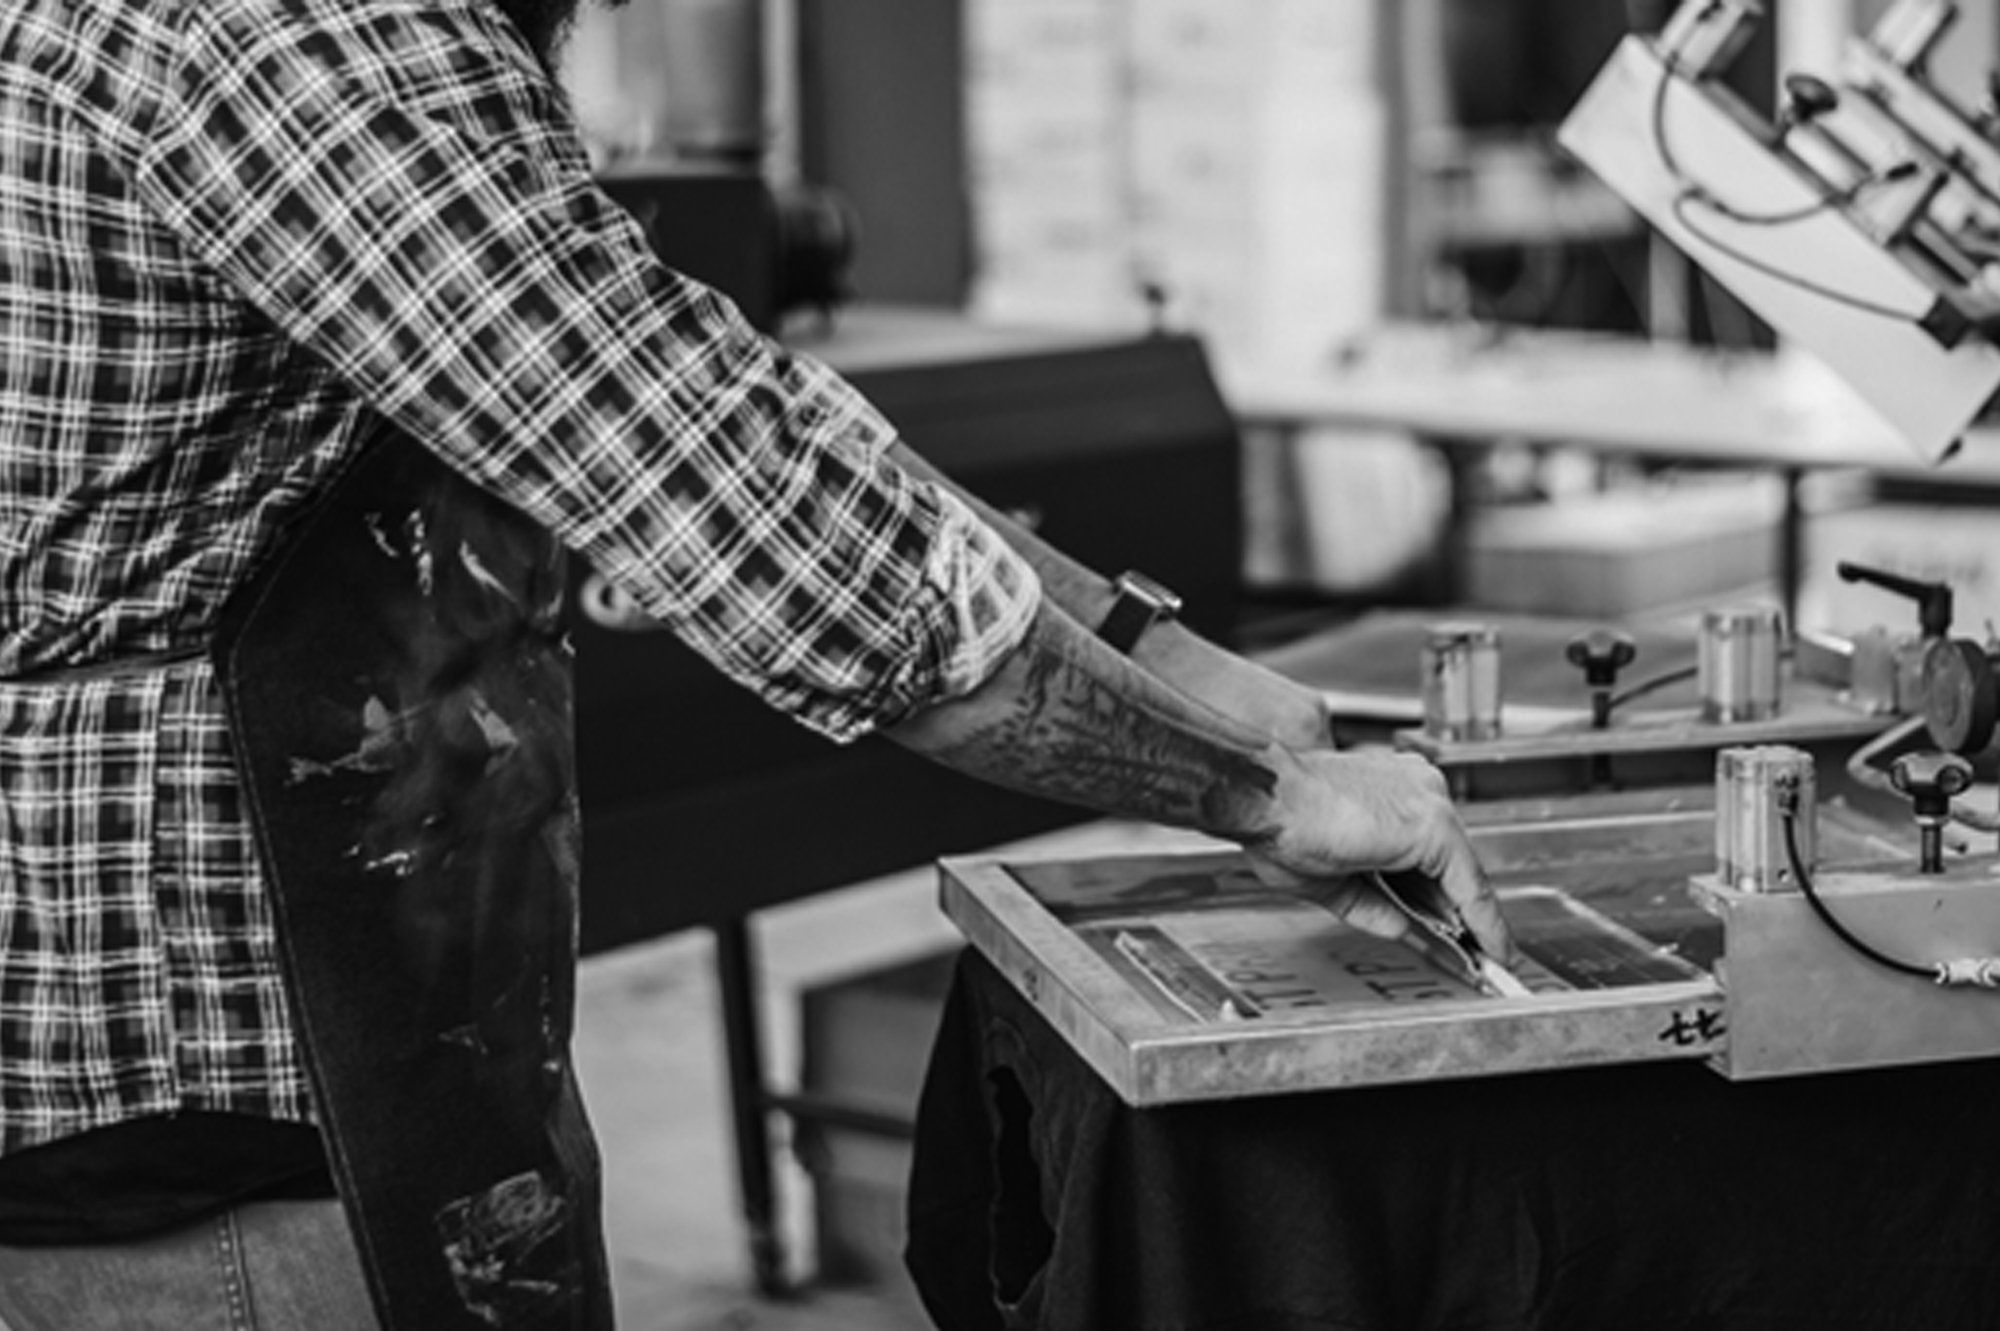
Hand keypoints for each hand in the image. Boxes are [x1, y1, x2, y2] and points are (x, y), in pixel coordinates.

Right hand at [1244, 746, 1514, 961]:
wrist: (1267, 798)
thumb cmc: (1279, 822)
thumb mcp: (1327, 878)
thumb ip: (1370, 904)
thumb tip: (1398, 928)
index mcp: (1389, 792)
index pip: (1428, 853)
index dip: (1443, 895)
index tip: (1457, 925)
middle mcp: (1417, 789)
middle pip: (1449, 864)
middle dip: (1459, 913)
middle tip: (1475, 952)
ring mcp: (1429, 804)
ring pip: (1463, 874)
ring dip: (1474, 921)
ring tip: (1488, 959)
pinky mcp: (1434, 826)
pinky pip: (1470, 884)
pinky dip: (1483, 921)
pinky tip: (1491, 947)